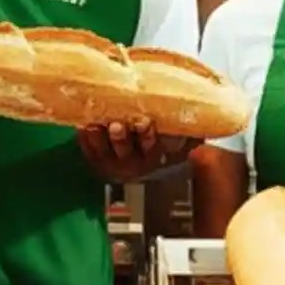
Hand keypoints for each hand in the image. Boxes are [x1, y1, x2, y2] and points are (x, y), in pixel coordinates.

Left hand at [77, 117, 200, 181]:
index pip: (153, 148)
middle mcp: (134, 163)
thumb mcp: (181, 136)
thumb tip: (202, 123)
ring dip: (100, 138)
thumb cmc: (164, 134)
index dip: (148, 137)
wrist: (141, 147)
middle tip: (118, 123)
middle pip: (127, 152)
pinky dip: (84, 138)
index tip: (146, 122)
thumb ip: (191, 132)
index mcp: (156, 155)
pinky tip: (81, 122)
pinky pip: (88, 150)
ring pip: (104, 153)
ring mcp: (113, 162)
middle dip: (122, 138)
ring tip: (95, 123)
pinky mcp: (96, 158)